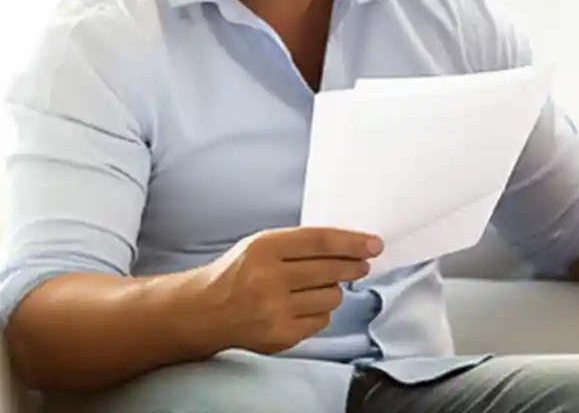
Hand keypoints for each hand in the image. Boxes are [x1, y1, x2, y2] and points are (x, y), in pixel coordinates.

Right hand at [184, 227, 382, 354]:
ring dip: (332, 290)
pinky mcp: (280, 335)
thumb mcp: (261, 245)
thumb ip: (301, 244)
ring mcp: (274, 311)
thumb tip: (352, 246)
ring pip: (332, 297)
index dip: (352, 242)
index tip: (374, 244)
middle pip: (331, 270)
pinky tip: (302, 306)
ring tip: (315, 287)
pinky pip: (321, 321)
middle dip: (354, 266)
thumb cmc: (238, 273)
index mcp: (263, 249)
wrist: (204, 312)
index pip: (320, 242)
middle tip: (361, 265)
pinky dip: (318, 312)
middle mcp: (268, 280)